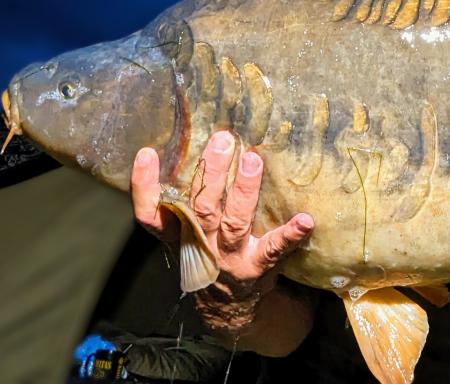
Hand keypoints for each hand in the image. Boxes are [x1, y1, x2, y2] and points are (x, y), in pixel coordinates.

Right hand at [130, 131, 313, 327]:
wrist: (229, 308)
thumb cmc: (209, 255)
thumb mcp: (188, 235)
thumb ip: (188, 200)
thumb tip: (203, 147)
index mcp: (179, 235)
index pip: (151, 214)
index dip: (144, 186)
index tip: (147, 153)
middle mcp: (201, 245)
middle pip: (202, 208)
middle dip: (212, 173)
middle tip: (223, 141)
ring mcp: (230, 257)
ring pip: (234, 221)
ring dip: (245, 191)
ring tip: (254, 161)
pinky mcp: (258, 266)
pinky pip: (274, 249)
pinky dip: (290, 235)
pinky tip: (305, 221)